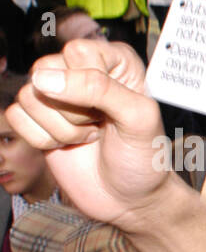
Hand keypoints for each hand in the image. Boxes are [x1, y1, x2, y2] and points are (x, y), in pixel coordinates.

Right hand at [4, 40, 169, 233]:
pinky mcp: (37, 120)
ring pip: (29, 96)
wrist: (130, 199)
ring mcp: (56, 96)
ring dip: (61, 128)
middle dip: (73, 109)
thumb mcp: (139, 119)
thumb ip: (100, 89)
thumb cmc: (143, 159)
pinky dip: (43, 139)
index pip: (78, 52)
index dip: (89, 83)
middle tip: (100, 125)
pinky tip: (69, 144)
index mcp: (114, 61)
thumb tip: (44, 79)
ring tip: (89, 136)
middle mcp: (81, 72)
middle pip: (46, 71)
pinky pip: (16, 117)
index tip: (111, 108)